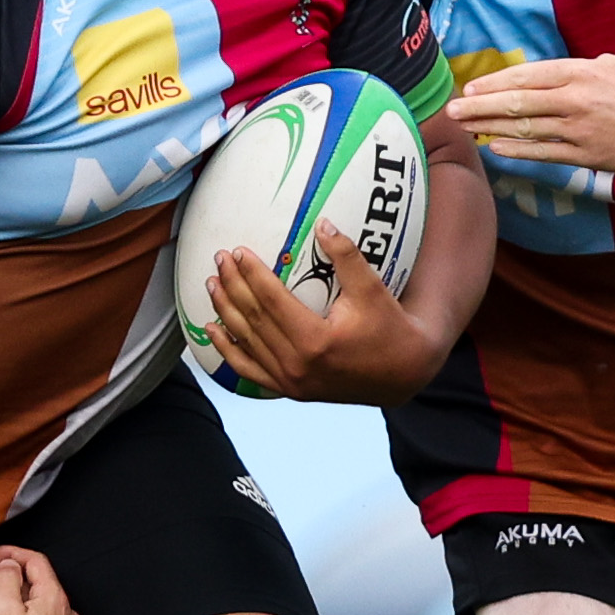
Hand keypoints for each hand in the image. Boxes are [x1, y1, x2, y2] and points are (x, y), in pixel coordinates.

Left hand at [206, 227, 441, 403]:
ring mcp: (291, 382)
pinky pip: (250, 371)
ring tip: (212, 285)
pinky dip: (228, 351)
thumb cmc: (391, 328)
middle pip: (253, 320)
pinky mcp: (290, 391)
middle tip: (219, 260)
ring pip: (246, 344)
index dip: (252, 274)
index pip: (271, 301)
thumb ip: (347, 257)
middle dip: (233, 287)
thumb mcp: (372, 289)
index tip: (238, 251)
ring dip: (225, 313)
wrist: (403, 374)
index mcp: (315, 341)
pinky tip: (212, 332)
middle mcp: (297, 365)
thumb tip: (322, 223)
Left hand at [444, 54, 614, 172]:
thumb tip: (548, 76)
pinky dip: (518, 150)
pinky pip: (545, 152)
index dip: (494, 83)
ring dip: (491, 128)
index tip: (470, 89)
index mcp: (578, 72)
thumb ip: (575, 69)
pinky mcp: (586, 154)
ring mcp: (579, 128)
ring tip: (467, 129)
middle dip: (480, 107)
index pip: (526, 76)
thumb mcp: (608, 64)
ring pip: (526, 127)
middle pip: (517, 102)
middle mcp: (574, 98)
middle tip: (452, 111)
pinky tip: (496, 148)